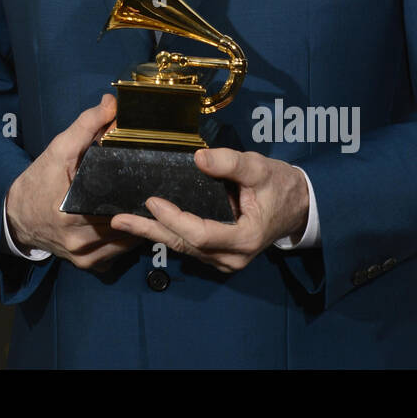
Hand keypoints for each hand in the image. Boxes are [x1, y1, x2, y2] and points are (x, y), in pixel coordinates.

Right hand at [4, 94, 139, 270]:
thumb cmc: (38, 181)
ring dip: (135, 225)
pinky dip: (124, 239)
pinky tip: (127, 223)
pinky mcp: (86, 264)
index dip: (136, 191)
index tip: (149, 179)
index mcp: (71, 211)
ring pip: (126, 242)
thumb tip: (111, 104)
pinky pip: (116, 253)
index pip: (118, 202)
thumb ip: (85, 125)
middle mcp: (79, 239)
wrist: (16, 215)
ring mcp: (83, 255)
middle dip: (138, 207)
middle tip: (150, 190)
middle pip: (126, 223)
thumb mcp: (58, 149)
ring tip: (143, 205)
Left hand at [109, 148, 309, 274]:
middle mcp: (231, 257)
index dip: (173, 218)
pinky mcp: (218, 253)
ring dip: (152, 233)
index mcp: (243, 239)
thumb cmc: (280, 185)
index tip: (151, 200)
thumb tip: (198, 158)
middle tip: (117, 220)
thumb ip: (230, 163)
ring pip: (183, 247)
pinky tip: (145, 223)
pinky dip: (166, 233)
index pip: (199, 233)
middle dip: (149, 230)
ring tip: (121, 221)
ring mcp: (224, 259)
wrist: (299, 204)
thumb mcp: (259, 168)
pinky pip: (188, 245)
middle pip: (184, 244)